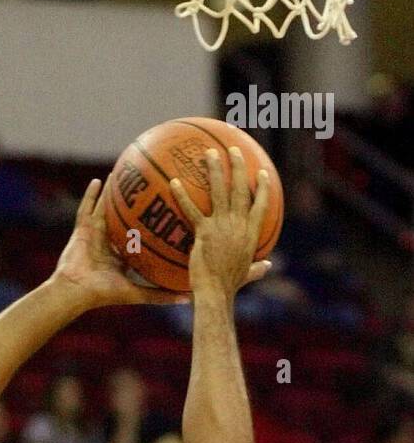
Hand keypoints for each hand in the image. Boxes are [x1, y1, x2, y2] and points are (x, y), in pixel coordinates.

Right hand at [52, 179, 188, 311]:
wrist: (76, 292)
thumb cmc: (104, 293)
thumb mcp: (138, 293)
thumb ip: (161, 295)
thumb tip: (189, 298)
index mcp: (120, 258)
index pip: (137, 240)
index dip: (149, 229)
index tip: (165, 215)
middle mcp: (107, 244)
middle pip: (123, 220)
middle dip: (134, 207)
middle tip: (149, 189)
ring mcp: (93, 235)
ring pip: (105, 210)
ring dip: (113, 195)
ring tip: (124, 176)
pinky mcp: (81, 231)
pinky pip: (86, 208)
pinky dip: (91, 195)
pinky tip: (99, 180)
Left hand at [171, 148, 271, 301]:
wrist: (216, 293)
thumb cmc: (230, 287)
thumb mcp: (247, 275)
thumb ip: (257, 268)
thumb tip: (268, 267)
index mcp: (251, 233)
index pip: (261, 205)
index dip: (262, 187)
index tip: (262, 172)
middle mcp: (239, 225)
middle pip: (240, 189)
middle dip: (238, 166)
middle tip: (233, 149)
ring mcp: (221, 226)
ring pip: (219, 191)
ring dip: (214, 169)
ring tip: (208, 153)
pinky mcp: (203, 232)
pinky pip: (191, 210)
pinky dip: (181, 195)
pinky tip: (173, 182)